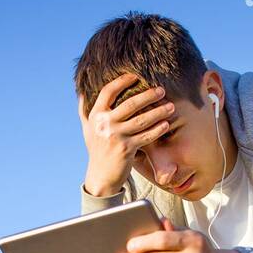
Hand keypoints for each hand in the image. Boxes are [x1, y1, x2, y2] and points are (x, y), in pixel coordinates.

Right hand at [78, 72, 174, 196]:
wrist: (100, 176)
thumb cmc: (96, 150)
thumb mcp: (87, 129)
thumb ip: (84, 110)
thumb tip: (81, 91)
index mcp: (96, 116)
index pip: (108, 91)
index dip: (122, 81)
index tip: (135, 76)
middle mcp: (105, 124)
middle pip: (129, 103)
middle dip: (148, 95)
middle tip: (161, 90)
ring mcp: (116, 136)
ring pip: (141, 119)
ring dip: (158, 112)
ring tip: (171, 106)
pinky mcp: (126, 149)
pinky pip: (146, 136)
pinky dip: (157, 130)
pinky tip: (166, 124)